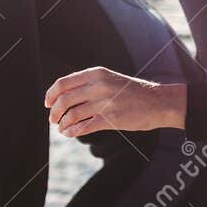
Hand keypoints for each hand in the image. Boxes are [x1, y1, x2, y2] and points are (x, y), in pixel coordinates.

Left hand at [44, 67, 185, 135]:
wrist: (157, 102)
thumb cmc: (132, 92)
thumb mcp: (110, 79)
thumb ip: (89, 84)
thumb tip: (64, 96)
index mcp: (96, 73)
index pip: (63, 83)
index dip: (51, 95)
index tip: (48, 103)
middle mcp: (99, 86)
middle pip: (64, 100)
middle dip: (55, 112)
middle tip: (53, 119)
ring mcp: (105, 102)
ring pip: (72, 115)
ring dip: (63, 124)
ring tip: (62, 128)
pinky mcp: (111, 119)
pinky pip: (83, 127)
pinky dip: (72, 131)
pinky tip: (70, 133)